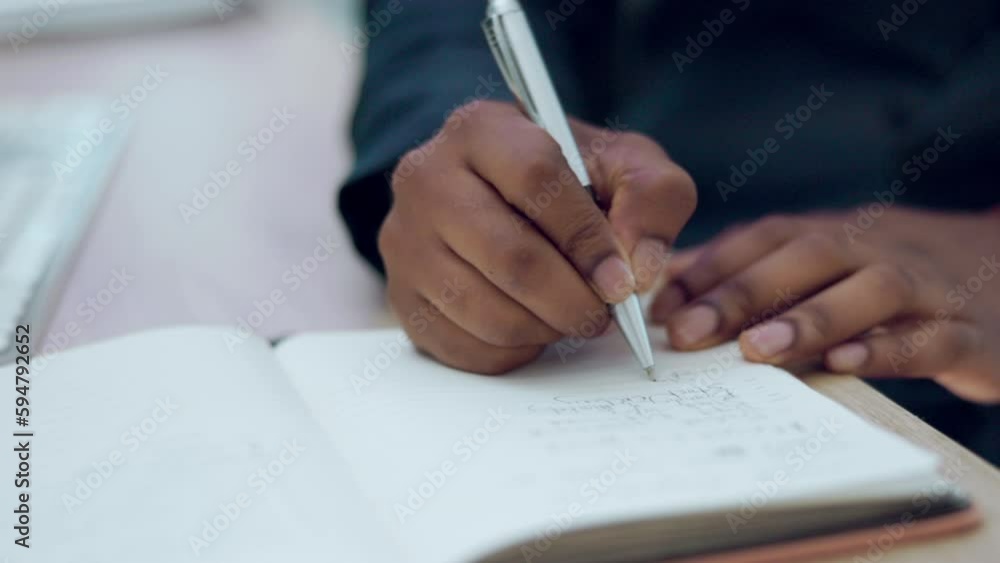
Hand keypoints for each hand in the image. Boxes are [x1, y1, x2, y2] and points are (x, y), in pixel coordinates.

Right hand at [380, 101, 695, 373]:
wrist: (499, 198)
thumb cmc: (568, 181)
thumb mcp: (624, 166)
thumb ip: (654, 198)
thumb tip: (638, 267)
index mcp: (481, 129)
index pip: (535, 179)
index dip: (587, 239)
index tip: (621, 283)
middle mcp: (426, 178)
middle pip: (509, 255)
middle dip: (571, 300)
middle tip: (604, 316)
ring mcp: (404, 241)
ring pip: (484, 310)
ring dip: (545, 328)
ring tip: (570, 316)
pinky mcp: (400, 296)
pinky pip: (463, 346)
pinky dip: (512, 350)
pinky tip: (532, 325)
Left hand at [652, 207, 999, 402]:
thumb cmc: (894, 275)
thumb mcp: (828, 262)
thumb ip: (755, 272)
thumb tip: (671, 289)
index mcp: (836, 231)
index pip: (765, 237)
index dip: (710, 267)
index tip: (659, 305)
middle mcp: (876, 248)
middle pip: (807, 257)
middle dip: (741, 293)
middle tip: (688, 334)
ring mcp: (927, 286)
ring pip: (870, 291)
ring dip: (809, 318)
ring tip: (757, 351)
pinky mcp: (968, 331)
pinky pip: (929, 337)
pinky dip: (888, 348)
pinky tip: (846, 363)